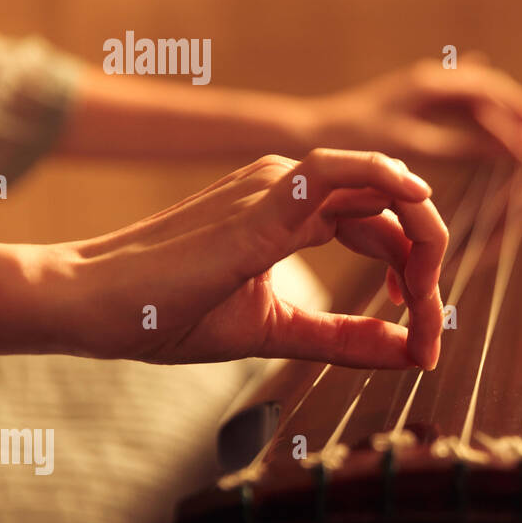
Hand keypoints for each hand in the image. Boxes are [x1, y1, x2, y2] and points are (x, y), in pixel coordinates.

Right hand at [39, 149, 446, 368]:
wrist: (92, 307)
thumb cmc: (168, 313)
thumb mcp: (276, 330)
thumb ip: (344, 337)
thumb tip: (411, 352)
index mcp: (293, 212)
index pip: (381, 230)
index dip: (414, 281)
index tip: (422, 337)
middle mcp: (290, 188)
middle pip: (393, 210)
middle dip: (427, 267)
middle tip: (430, 326)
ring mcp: (274, 188)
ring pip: (379, 186)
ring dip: (421, 237)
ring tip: (424, 298)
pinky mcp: (259, 205)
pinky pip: (332, 170)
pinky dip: (382, 174)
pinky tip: (419, 196)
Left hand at [310, 55, 521, 161]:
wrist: (311, 131)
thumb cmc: (355, 139)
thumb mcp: (410, 144)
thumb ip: (458, 145)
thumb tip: (504, 149)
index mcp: (431, 85)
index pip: (489, 94)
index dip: (517, 116)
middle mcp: (430, 80)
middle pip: (489, 89)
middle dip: (519, 110)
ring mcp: (423, 88)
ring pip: (476, 96)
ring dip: (504, 113)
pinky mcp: (415, 102)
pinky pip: (461, 103)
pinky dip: (484, 113)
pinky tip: (494, 120)